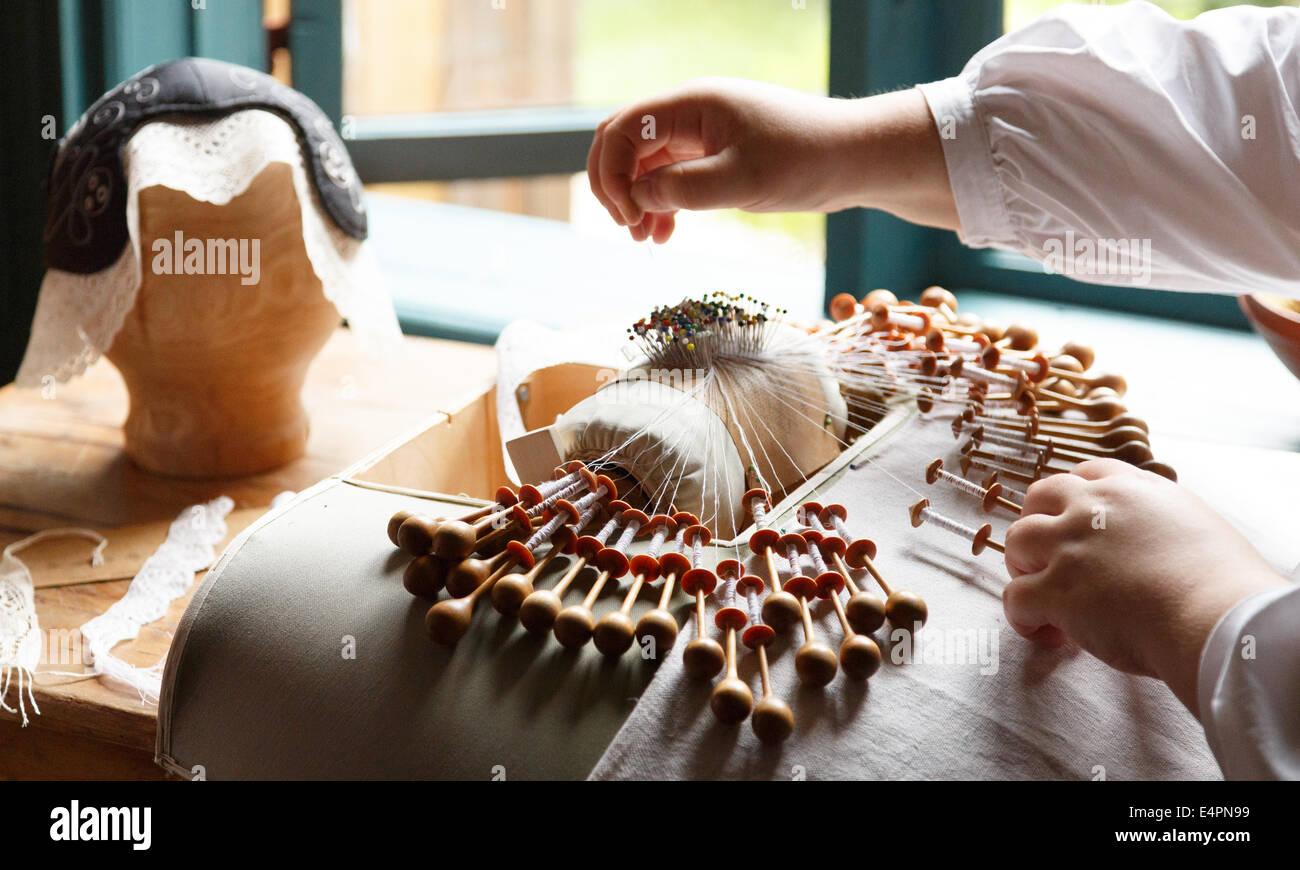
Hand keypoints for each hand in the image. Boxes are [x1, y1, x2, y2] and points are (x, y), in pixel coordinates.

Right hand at [586, 77, 956, 242]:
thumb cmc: (805, 161)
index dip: (613, 175)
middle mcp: (690, 113)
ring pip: (645, 163)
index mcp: (692, 104)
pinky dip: (660, 203)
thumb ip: (684, 188)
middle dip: (615, 185)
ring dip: (635, 198)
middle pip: (623, 141)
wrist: (854, 158)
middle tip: (627, 228)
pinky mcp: (715, 155)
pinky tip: (664, 234)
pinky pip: (670, 176)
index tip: (630, 217)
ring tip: (644, 239)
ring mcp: (701, 134)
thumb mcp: (743, 180)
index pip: (622, 130)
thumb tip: (638, 197)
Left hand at [1003, 459, 1286, 712]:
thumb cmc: (1223, 583)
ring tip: (1045, 595)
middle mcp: (1093, 508)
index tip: (1076, 522)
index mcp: (1132, 489)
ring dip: (1024, 566)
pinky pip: (1015, 597)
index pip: (1085, 474)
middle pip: (1039, 497)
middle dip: (1039, 524)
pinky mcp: (1055, 589)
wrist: (1217, 618)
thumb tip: (1147, 539)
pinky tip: (1049, 633)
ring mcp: (1069, 546)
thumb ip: (1159, 518)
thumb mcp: (1196, 523)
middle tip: (1051, 558)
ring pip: (1016, 540)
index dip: (1073, 499)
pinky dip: (1023, 617)